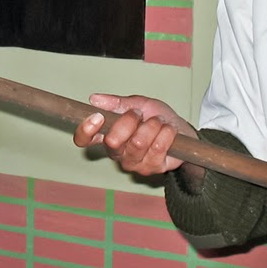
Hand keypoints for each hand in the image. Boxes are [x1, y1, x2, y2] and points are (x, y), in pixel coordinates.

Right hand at [74, 94, 195, 175]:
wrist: (182, 131)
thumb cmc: (156, 117)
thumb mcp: (138, 103)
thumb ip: (117, 103)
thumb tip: (95, 99)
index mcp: (107, 135)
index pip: (84, 139)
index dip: (86, 130)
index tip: (98, 116)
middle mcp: (116, 152)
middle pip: (113, 140)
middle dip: (130, 121)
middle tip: (140, 115)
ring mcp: (133, 163)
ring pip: (138, 143)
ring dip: (152, 126)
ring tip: (158, 123)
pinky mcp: (151, 169)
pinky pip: (157, 147)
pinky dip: (166, 133)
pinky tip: (168, 131)